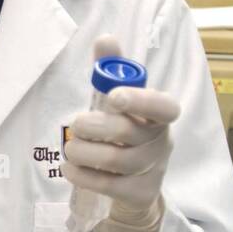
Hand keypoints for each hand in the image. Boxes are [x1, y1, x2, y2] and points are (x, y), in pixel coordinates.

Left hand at [62, 34, 179, 231]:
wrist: (134, 182)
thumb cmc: (126, 131)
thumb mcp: (119, 100)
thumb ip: (112, 69)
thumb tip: (106, 38)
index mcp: (160, 115)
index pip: (163, 107)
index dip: (141, 101)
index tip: (114, 97)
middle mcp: (162, 141)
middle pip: (129, 134)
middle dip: (95, 127)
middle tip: (76, 125)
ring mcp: (153, 169)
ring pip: (116, 161)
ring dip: (84, 152)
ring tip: (70, 148)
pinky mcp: (139, 193)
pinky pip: (108, 185)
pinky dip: (82, 175)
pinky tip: (69, 168)